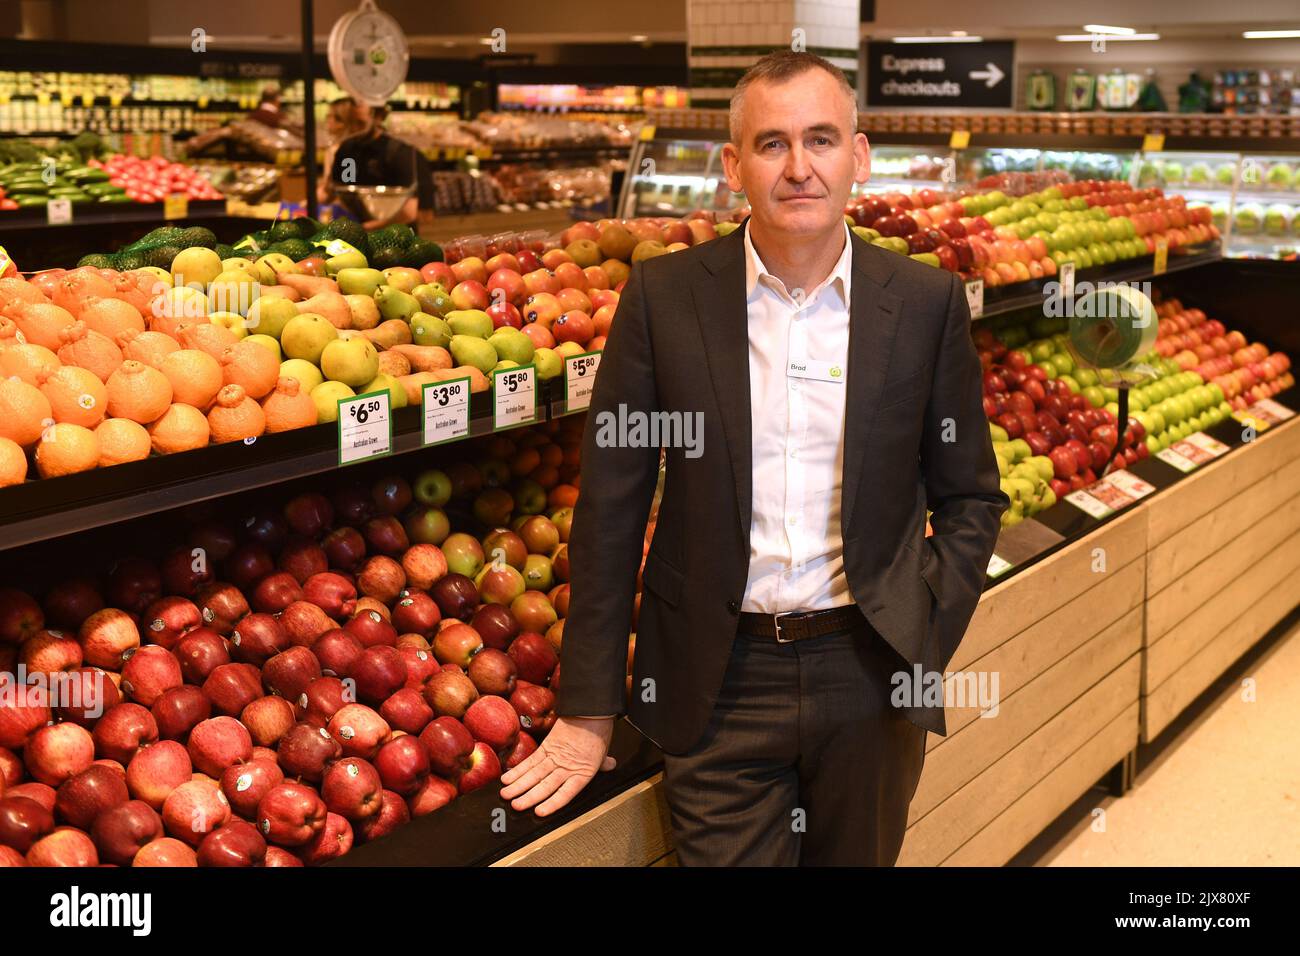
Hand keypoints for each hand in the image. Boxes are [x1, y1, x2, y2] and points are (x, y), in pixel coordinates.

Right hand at [499, 716, 616, 815]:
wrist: (589, 710)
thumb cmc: (597, 732)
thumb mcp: (602, 752)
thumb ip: (603, 764)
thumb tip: (611, 766)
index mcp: (582, 773)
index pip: (565, 793)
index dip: (552, 803)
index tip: (539, 812)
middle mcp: (566, 767)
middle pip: (545, 785)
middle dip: (529, 797)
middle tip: (516, 806)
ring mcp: (554, 757)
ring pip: (534, 774)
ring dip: (518, 785)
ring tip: (506, 794)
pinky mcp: (546, 746)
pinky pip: (530, 761)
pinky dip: (518, 770)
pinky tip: (508, 777)